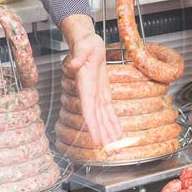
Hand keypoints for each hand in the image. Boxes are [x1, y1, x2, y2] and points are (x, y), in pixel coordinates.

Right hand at [60, 14, 122, 147]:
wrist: (86, 40)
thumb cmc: (84, 43)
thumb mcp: (83, 46)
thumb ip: (79, 55)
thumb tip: (74, 64)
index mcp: (84, 86)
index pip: (88, 110)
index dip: (93, 126)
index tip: (97, 140)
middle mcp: (89, 94)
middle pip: (96, 120)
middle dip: (103, 136)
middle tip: (110, 151)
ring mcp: (96, 94)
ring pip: (103, 118)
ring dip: (109, 133)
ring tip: (115, 148)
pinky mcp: (102, 92)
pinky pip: (108, 110)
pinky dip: (113, 122)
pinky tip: (117, 133)